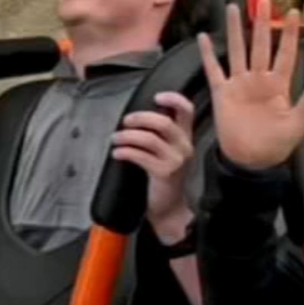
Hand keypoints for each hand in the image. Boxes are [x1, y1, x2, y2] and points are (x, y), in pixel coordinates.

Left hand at [112, 91, 195, 243]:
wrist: (170, 208)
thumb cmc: (164, 179)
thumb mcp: (168, 153)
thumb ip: (160, 135)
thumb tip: (139, 117)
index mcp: (185, 138)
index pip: (187, 111)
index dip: (174, 99)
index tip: (157, 96)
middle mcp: (184, 147)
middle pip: (164, 122)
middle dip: (140, 118)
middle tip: (126, 122)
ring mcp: (176, 160)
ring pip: (149, 138)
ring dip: (127, 136)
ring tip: (115, 139)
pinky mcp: (164, 173)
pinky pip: (140, 155)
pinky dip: (125, 151)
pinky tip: (117, 153)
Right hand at [200, 0, 303, 171]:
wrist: (251, 161)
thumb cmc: (277, 145)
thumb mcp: (298, 123)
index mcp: (279, 85)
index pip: (287, 53)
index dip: (291, 34)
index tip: (295, 13)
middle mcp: (259, 80)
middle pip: (261, 44)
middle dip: (262, 23)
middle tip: (264, 0)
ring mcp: (240, 84)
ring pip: (238, 50)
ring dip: (236, 30)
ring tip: (234, 8)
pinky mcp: (222, 93)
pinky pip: (214, 70)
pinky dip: (208, 55)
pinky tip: (205, 38)